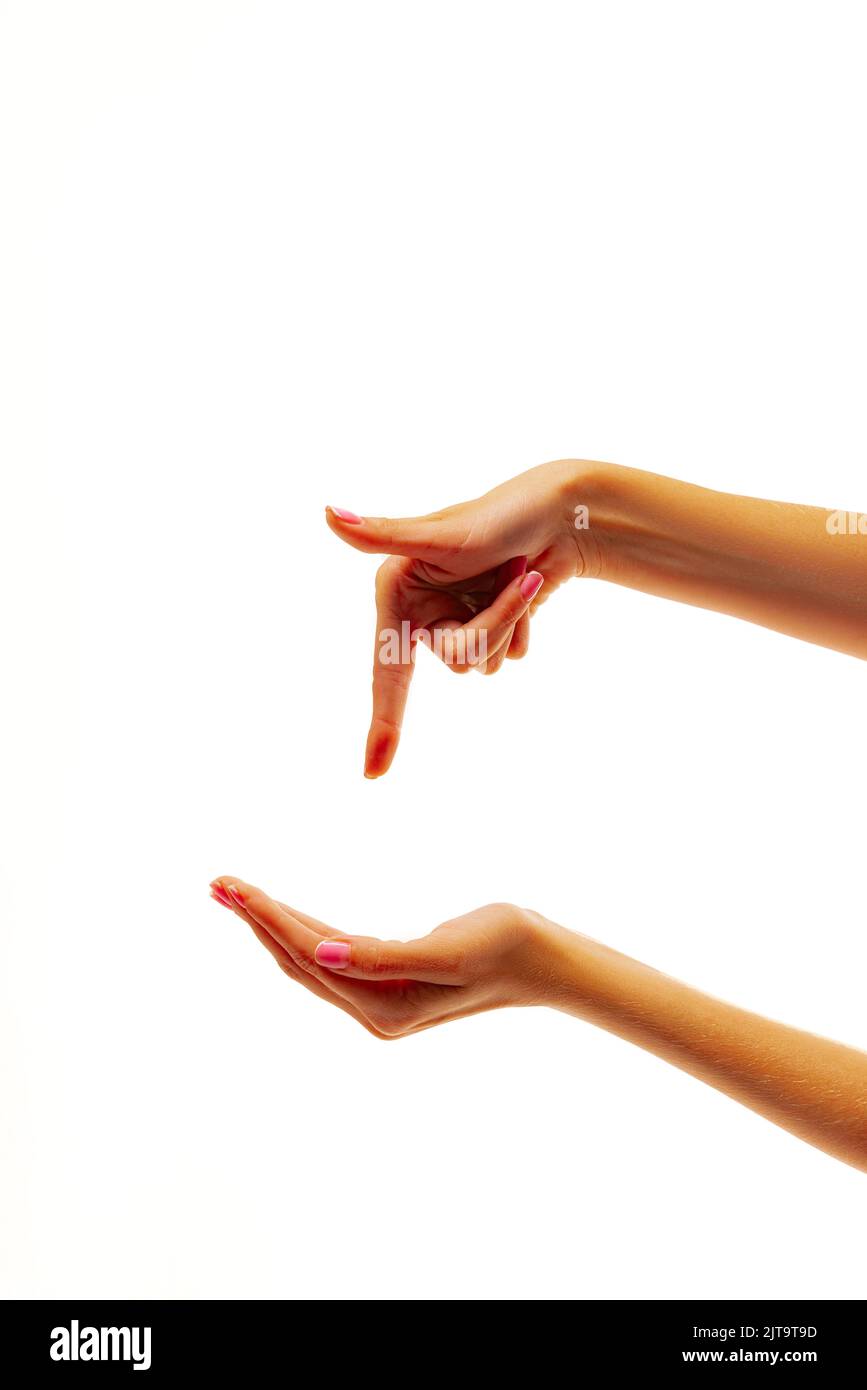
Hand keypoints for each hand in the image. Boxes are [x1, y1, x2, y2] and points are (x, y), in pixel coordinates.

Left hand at [210, 877, 557, 1038]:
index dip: (267, 917)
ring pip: (310, 957)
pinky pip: (331, 954)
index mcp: (381, 1005)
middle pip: (298, 958)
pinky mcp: (389, 981)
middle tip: (217, 882)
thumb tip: (323, 955)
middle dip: (257, 918)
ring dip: (273, 923)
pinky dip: (302, 928)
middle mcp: (373, 1008)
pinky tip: (283, 912)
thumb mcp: (447, 950)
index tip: (231, 885)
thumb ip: (383, 956)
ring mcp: (379, 998)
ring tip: (234, 893)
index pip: (309, 953)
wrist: (545, 959)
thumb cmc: (504, 946)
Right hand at [325, 458, 607, 775]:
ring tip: (519, 574)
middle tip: (510, 575)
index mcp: (397, 594)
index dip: (383, 723)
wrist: (562, 510)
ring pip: (485, 664)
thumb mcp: (438, 534)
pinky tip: (528, 589)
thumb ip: (383, 533)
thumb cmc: (499, 513)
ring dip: (509, 621)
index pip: (387, 672)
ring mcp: (457, 620)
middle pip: (456, 664)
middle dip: (489, 625)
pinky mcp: (491, 625)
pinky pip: (510, 658)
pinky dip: (524, 627)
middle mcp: (422, 611)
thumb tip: (329, 513)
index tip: (374, 773)